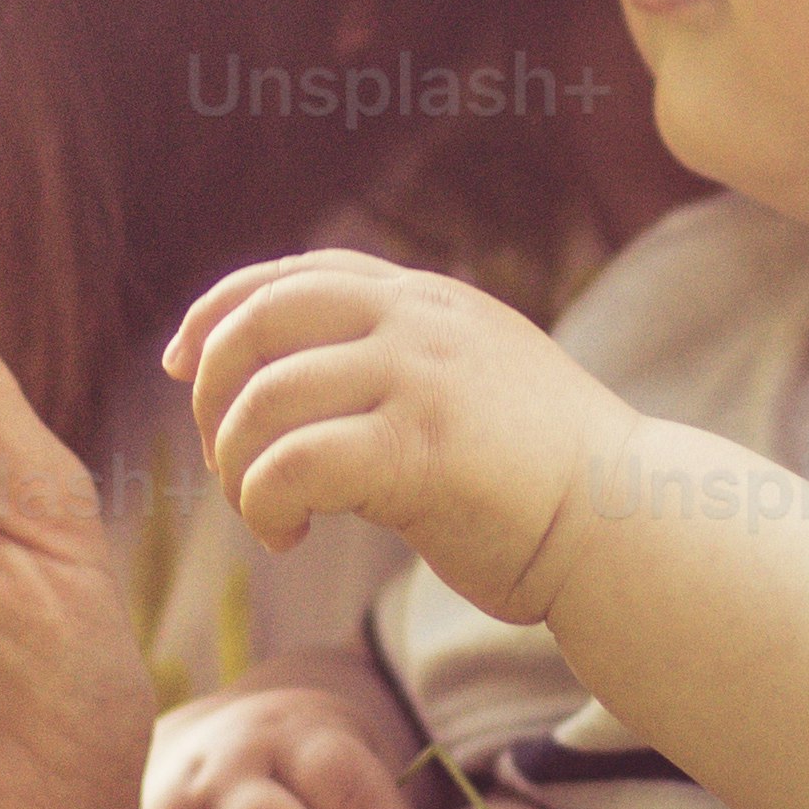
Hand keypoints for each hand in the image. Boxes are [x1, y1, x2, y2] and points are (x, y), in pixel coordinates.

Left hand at [167, 251, 646, 615]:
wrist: (627, 520)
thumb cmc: (541, 476)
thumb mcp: (471, 379)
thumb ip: (399, 357)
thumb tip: (297, 374)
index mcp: (427, 300)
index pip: (293, 272)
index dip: (218, 311)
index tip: (182, 364)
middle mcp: (419, 322)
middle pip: (259, 320)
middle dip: (213, 390)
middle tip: (224, 459)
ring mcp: (422, 379)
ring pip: (264, 397)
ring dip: (236, 464)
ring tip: (266, 513)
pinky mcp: (421, 451)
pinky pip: (292, 464)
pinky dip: (264, 504)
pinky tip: (290, 536)